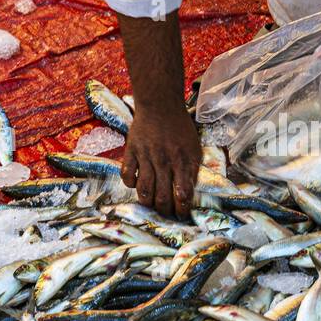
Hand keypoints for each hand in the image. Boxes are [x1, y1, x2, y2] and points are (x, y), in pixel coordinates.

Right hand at [121, 104, 200, 219]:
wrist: (160, 105)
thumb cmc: (180, 129)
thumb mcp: (194, 148)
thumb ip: (192, 170)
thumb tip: (188, 194)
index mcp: (182, 161)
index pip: (183, 194)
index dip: (182, 209)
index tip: (182, 216)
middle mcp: (164, 161)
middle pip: (162, 196)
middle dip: (165, 211)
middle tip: (166, 215)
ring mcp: (146, 156)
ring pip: (144, 190)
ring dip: (148, 202)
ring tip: (151, 205)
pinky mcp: (131, 151)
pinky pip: (127, 175)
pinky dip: (130, 184)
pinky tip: (136, 185)